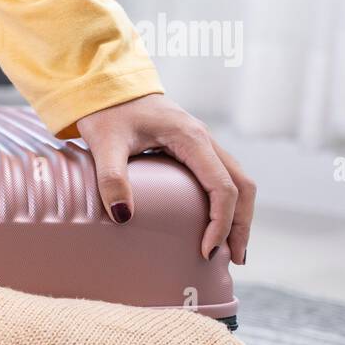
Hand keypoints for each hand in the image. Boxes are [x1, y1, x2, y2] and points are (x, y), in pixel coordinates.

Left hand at [76, 94, 253, 262]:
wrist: (106, 84)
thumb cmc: (106, 111)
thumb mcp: (104, 143)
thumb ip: (111, 178)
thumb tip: (123, 218)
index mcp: (191, 139)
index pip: (222, 187)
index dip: (220, 222)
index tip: (205, 250)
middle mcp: (205, 140)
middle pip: (241, 186)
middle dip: (240, 224)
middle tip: (233, 259)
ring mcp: (202, 143)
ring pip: (236, 181)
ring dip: (238, 215)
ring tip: (229, 249)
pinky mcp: (192, 147)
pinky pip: (220, 176)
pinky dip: (226, 202)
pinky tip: (214, 222)